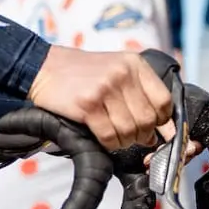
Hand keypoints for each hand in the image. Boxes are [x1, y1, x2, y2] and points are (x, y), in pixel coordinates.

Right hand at [28, 47, 175, 151]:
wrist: (43, 67)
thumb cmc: (81, 73)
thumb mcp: (116, 70)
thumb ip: (140, 94)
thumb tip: (164, 130)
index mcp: (134, 64)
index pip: (164, 101)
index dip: (162, 121)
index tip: (154, 128)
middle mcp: (122, 74)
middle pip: (147, 119)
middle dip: (143, 135)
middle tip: (134, 137)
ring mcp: (104, 89)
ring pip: (130, 130)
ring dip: (125, 141)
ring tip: (117, 138)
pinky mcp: (88, 105)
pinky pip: (109, 135)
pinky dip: (110, 144)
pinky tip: (105, 139)